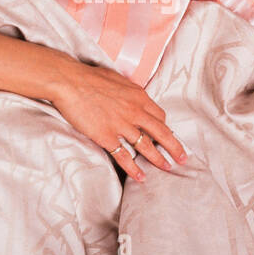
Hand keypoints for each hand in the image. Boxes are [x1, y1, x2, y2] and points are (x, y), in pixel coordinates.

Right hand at [46, 59, 187, 180]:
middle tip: (183, 157)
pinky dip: (134, 168)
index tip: (166, 135)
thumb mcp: (117, 79)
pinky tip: (141, 177)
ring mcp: (121, 125)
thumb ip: (128, 91)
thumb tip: (132, 95)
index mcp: (138, 96)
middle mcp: (134, 111)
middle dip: (174, 147)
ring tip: (167, 168)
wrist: (70, 82)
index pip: (159, 115)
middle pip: (162, 132)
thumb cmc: (90, 77)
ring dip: (159, 159)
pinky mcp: (106, 137)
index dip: (165, 127)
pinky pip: (124, 156)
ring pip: (146, 146)